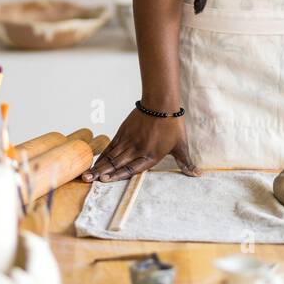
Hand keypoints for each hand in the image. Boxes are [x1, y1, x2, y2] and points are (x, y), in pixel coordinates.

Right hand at [82, 107, 199, 181]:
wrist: (161, 102)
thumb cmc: (173, 124)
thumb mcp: (181, 145)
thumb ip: (185, 162)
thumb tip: (197, 174)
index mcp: (151, 155)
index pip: (131, 169)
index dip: (117, 176)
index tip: (104, 181)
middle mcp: (137, 149)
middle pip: (116, 164)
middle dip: (101, 173)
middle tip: (86, 180)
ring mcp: (128, 140)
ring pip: (111, 156)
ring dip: (98, 165)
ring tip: (86, 174)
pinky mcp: (123, 131)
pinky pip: (111, 146)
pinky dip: (102, 154)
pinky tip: (96, 162)